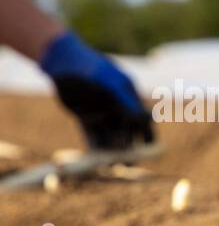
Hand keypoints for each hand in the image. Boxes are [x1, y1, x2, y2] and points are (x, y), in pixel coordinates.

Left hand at [38, 31, 154, 150]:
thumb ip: (127, 101)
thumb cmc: (91, 68)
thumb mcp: (110, 83)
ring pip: (110, 137)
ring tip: (109, 163)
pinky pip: (93, 136)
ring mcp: (103, 115)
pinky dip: (95, 147)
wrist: (63, 63)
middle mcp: (118, 109)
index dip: (148, 137)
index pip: (144, 122)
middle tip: (126, 161)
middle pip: (128, 134)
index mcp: (130, 99)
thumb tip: (145, 120)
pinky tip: (95, 157)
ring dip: (111, 150)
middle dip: (128, 148)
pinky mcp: (86, 119)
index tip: (148, 151)